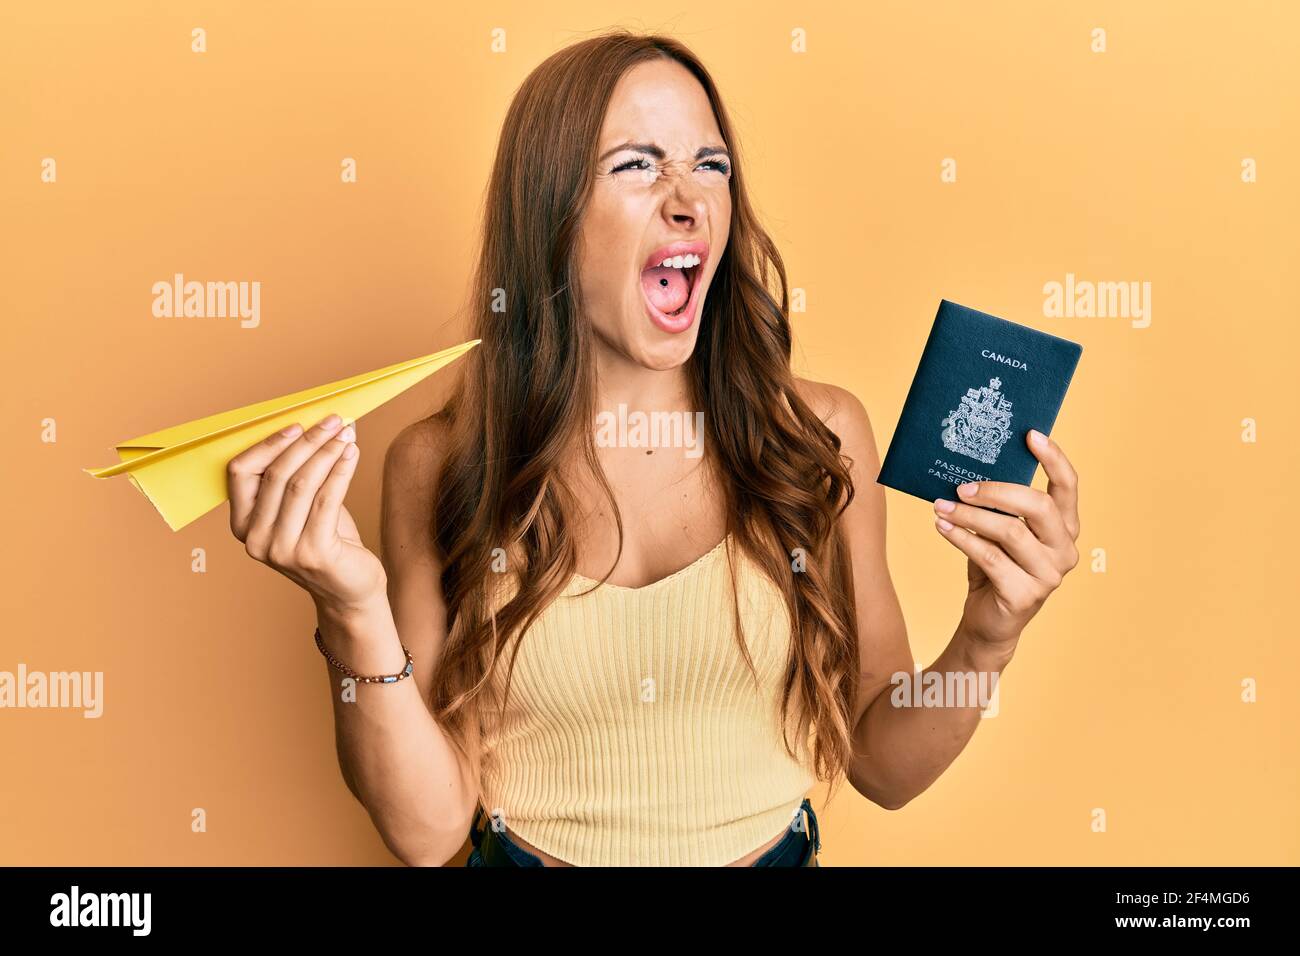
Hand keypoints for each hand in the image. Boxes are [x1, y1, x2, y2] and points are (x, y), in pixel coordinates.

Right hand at [226, 413, 385, 612]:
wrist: (350, 591)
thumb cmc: (326, 542)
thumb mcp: (301, 509)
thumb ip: (294, 477)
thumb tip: (311, 427)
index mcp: (241, 525)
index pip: (240, 473)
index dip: (268, 444)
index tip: (297, 424)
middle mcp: (255, 539)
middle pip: (275, 474)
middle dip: (307, 441)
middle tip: (333, 421)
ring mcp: (282, 549)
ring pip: (301, 483)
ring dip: (327, 452)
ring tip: (346, 433)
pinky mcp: (313, 553)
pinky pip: (327, 499)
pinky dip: (341, 470)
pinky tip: (352, 454)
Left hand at [932, 429, 1079, 650]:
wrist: (989, 622)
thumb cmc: (995, 568)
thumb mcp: (1000, 532)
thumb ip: (999, 507)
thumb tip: (969, 469)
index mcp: (1064, 528)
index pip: (1068, 487)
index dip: (1054, 458)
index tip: (1030, 434)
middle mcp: (1065, 550)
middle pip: (1038, 506)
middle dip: (997, 490)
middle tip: (963, 485)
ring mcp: (1049, 575)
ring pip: (1009, 531)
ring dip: (969, 515)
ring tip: (941, 506)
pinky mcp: (1026, 595)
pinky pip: (990, 557)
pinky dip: (961, 539)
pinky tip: (942, 527)